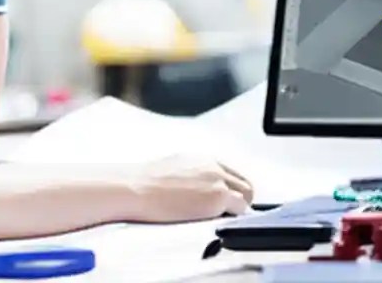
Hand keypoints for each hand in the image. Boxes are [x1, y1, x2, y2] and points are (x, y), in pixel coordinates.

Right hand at [129, 154, 254, 221]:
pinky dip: (234, 218)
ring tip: (218, 220)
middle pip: (244, 184)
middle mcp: (213, 166)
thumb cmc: (143, 184)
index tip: (227, 202)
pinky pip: (240, 210)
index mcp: (201, 159)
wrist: (135, 187)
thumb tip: (196, 193)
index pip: (230, 174)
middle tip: (226, 215)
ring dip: (236, 209)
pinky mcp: (219, 196)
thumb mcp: (171, 171)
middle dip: (239, 201)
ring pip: (246, 195)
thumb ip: (191, 177)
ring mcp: (218, 181)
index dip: (231, 190)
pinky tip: (217, 223)